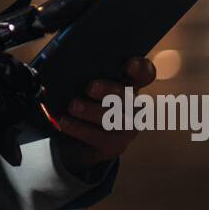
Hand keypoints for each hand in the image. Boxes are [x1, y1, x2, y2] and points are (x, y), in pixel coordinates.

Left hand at [50, 55, 156, 170]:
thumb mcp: (84, 85)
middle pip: (127, 96)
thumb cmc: (81, 101)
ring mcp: (127, 128)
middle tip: (90, 87)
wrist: (73, 140)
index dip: (140, 68)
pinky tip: (64, 121)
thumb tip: (66, 63)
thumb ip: (85, 74)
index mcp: (129, 84)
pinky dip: (79, 128)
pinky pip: (99, 137)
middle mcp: (133, 106)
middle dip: (109, 91)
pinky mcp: (115, 146)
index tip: (128, 65)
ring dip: (91, 111)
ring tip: (72, 105)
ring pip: (114, 118)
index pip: (144, 74)